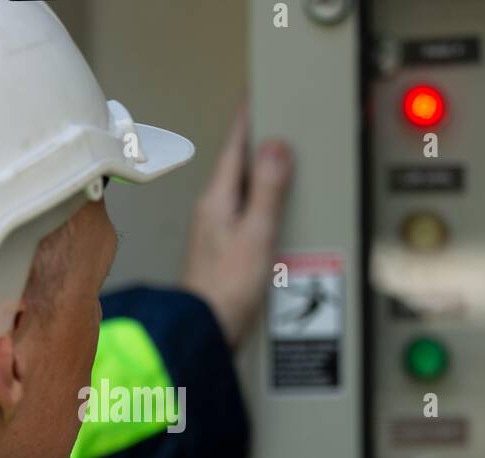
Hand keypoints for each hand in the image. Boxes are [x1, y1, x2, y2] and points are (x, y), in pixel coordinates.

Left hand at [181, 105, 293, 347]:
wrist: (204, 335)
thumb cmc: (225, 291)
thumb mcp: (256, 234)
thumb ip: (268, 190)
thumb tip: (275, 146)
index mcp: (217, 201)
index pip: (236, 147)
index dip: (249, 119)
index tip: (259, 95)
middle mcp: (212, 213)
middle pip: (239, 167)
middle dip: (258, 145)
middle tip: (276, 122)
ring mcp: (216, 234)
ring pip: (242, 192)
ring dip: (261, 176)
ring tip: (280, 162)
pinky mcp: (224, 254)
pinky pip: (246, 215)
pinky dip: (261, 205)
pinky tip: (273, 213)